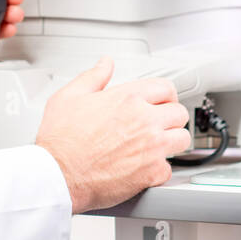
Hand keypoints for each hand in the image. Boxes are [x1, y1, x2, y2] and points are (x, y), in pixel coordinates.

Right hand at [35, 58, 191, 213]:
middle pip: (179, 112)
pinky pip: (169, 169)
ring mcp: (151, 147)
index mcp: (128, 98)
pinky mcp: (151, 173)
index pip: (165, 88)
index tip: (161, 102)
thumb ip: (93, 77)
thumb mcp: (69, 96)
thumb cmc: (60, 140)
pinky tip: (146, 168)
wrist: (58, 175)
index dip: (165, 95)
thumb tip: (105, 64)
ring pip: (182, 139)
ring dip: (172, 141)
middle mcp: (144, 120)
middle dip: (170, 117)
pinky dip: (159, 170)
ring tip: (159, 145)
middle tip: (160, 123)